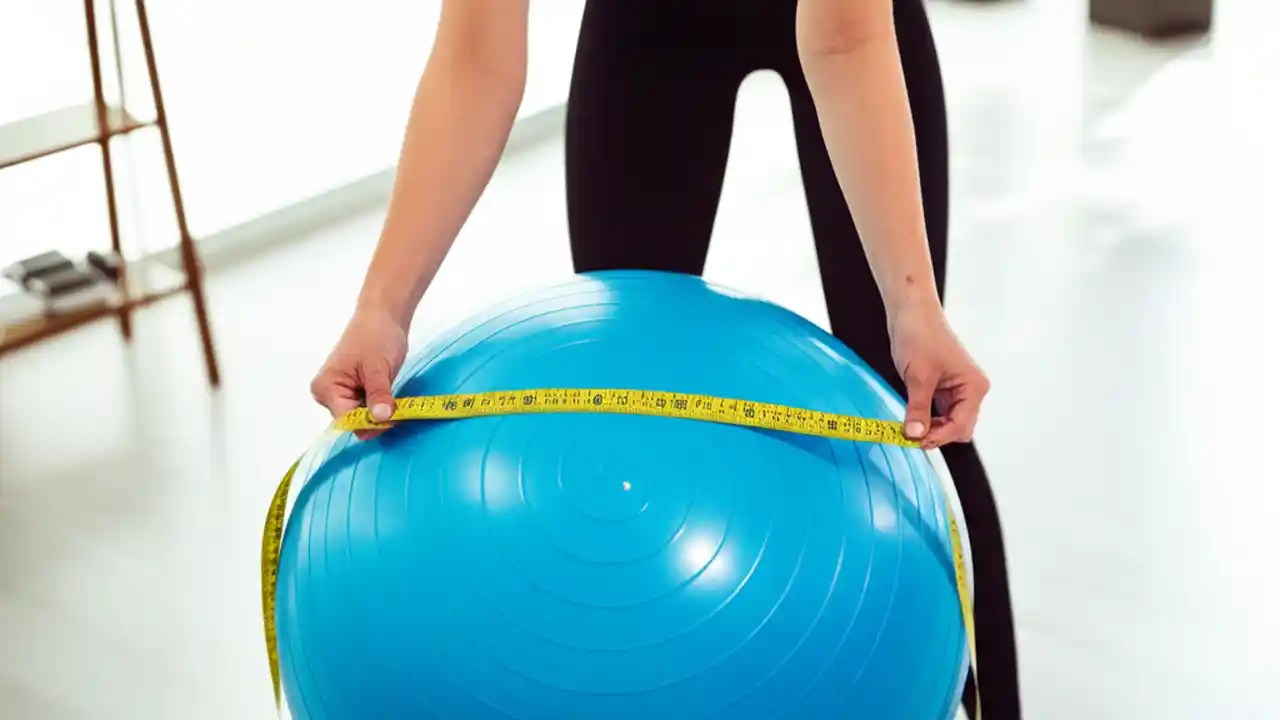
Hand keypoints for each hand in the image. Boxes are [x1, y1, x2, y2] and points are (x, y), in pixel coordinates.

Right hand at [310, 307, 408, 439]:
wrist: (382, 316)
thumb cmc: (376, 336)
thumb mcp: (379, 368)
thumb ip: (378, 395)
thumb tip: (381, 418)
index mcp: (326, 388)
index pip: (346, 420)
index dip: (370, 423)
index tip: (393, 417)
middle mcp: (327, 394)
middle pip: (353, 421)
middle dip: (376, 418)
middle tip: (398, 407)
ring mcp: (338, 393)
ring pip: (361, 417)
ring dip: (379, 412)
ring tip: (393, 396)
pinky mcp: (350, 391)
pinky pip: (365, 408)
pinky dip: (378, 406)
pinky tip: (388, 396)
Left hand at [888, 305, 989, 449]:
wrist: (911, 312)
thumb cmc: (920, 335)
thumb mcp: (918, 377)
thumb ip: (918, 409)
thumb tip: (914, 435)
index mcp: (974, 386)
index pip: (960, 425)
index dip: (938, 437)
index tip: (915, 442)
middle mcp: (971, 390)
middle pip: (958, 428)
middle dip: (936, 435)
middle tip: (910, 436)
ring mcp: (958, 390)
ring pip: (949, 423)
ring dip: (930, 428)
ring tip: (908, 428)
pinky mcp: (944, 388)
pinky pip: (939, 413)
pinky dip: (926, 418)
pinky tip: (911, 418)